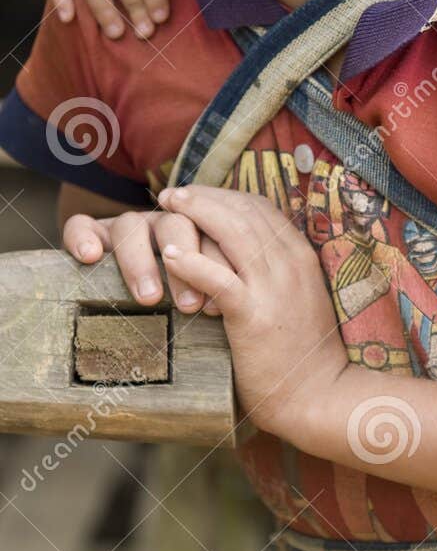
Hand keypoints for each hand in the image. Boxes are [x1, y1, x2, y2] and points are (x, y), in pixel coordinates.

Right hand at [62, 203, 221, 314]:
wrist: (133, 325)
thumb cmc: (190, 316)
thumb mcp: (210, 305)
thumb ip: (226, 294)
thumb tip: (241, 309)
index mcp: (198, 234)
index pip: (208, 227)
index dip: (216, 258)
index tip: (221, 299)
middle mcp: (162, 227)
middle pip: (174, 224)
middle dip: (185, 263)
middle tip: (191, 306)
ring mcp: (127, 230)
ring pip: (130, 226)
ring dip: (141, 260)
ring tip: (150, 298)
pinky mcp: (90, 236)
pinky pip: (81, 225)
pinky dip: (82, 236)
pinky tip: (90, 257)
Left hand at [155, 184, 347, 439]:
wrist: (319, 396)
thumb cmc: (301, 355)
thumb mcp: (297, 301)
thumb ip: (274, 274)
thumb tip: (241, 256)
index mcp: (300, 258)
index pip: (261, 208)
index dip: (225, 195)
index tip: (197, 196)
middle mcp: (290, 264)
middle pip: (243, 211)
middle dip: (204, 196)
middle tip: (171, 193)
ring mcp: (274, 288)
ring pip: (231, 232)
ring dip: (195, 213)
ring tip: (166, 207)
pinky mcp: (254, 316)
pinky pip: (219, 278)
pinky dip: (192, 262)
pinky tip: (169, 255)